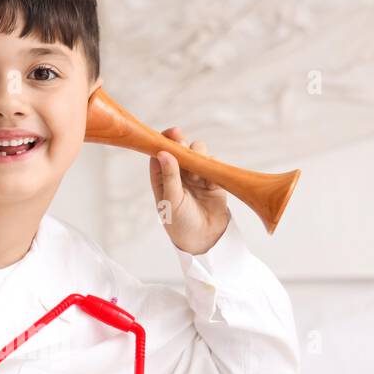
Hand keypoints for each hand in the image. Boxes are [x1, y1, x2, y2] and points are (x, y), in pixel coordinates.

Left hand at [148, 127, 231, 254]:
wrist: (205, 240)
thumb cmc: (180, 224)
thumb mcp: (172, 201)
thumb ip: (169, 176)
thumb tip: (163, 152)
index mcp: (161, 178)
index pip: (160, 152)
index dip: (165, 140)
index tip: (172, 133)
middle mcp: (177, 174)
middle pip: (180, 148)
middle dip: (182, 143)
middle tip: (183, 145)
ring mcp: (196, 175)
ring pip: (198, 152)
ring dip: (199, 155)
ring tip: (197, 174)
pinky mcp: (213, 179)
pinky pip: (213, 163)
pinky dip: (213, 164)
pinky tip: (210, 177)